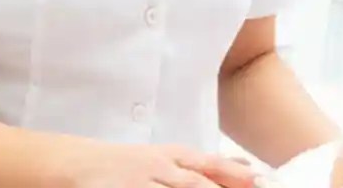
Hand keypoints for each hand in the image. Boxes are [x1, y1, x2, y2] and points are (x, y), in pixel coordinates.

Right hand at [74, 143, 256, 187]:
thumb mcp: (169, 158)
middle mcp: (159, 168)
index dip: (239, 175)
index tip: (267, 182)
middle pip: (197, 184)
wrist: (76, 163)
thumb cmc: (128, 165)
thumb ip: (206, 165)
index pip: (212, 166)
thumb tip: (247, 167)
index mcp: (174, 157)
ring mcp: (140, 184)